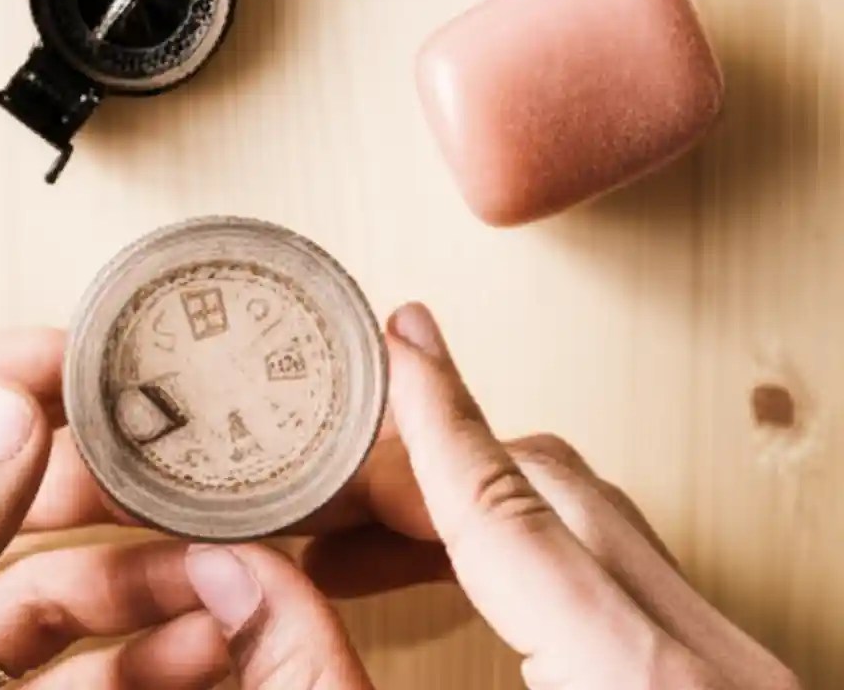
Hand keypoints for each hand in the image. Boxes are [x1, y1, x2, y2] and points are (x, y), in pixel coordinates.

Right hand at [178, 304, 802, 689]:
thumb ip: (344, 685)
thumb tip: (262, 605)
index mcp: (627, 682)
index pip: (509, 510)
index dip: (439, 415)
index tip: (401, 335)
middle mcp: (698, 660)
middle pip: (551, 494)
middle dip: (426, 466)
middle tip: (322, 477)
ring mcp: (728, 669)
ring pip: (592, 526)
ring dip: (470, 511)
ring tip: (363, 546)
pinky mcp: (727, 684)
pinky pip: (619, 577)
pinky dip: (528, 560)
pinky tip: (462, 595)